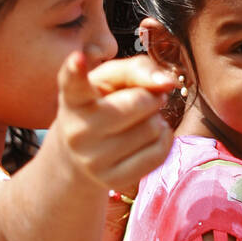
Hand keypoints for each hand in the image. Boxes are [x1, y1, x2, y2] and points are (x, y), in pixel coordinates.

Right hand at [43, 52, 175, 197]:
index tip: (77, 59)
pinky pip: (159, 154)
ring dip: (155, 119)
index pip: (73, 84)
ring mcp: (93, 160)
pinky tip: (149, 137)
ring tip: (139, 121)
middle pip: (139, 103)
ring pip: (152, 129)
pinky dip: (163, 139)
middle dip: (149, 97)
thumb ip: (138, 69)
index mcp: (74, 99)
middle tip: (142, 100)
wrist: (80, 154)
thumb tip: (167, 83)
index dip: (75, 69)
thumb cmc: (102, 104)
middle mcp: (77, 131)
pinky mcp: (113, 181)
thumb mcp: (111, 79)